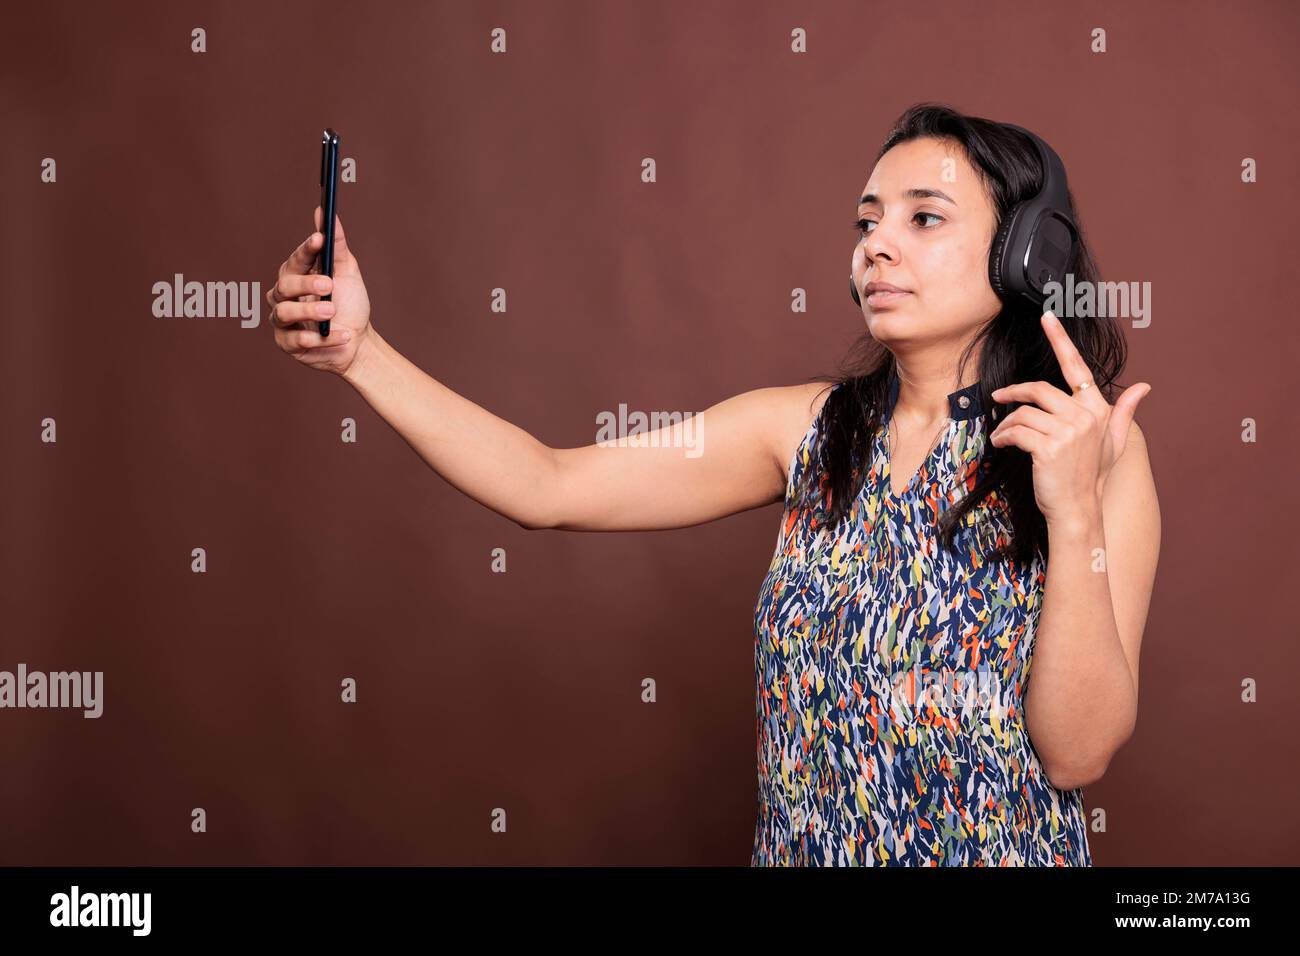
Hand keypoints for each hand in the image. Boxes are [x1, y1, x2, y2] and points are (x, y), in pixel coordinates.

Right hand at [267, 205, 371, 375]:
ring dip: (310, 311)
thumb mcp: (347, 272)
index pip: (297, 258)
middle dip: (307, 284)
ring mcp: (283, 320)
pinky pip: (296, 340)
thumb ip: (336, 245)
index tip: (319, 239)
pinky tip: (343, 335)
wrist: (358, 343)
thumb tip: (326, 212)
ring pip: (284, 312)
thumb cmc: (350, 304)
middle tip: (329, 285)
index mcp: (297, 274)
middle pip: (285, 285)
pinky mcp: (287, 343)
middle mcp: (284, 295)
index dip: (306, 248)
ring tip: (333, 312)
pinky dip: (322, 338)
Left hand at [986, 311, 1150, 525]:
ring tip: (1003, 435)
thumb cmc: (1091, 475)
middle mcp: (1085, 416)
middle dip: (1014, 393)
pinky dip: (1004, 436)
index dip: (1060, 340)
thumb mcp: (1113, 442)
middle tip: (999, 399)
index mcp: (1097, 409)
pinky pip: (1017, 430)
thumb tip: (1145, 387)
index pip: (1076, 367)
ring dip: (1007, 423)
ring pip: (1024, 412)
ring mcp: (1068, 432)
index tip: (1047, 317)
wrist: (1079, 508)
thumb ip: (1123, 411)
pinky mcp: (1049, 447)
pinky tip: (1002, 444)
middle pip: (1039, 389)